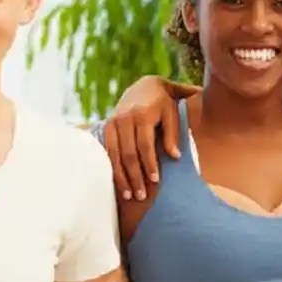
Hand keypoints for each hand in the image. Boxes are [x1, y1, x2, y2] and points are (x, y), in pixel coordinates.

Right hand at [103, 78, 180, 201]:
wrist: (146, 86)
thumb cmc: (165, 103)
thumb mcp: (172, 114)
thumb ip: (172, 135)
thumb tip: (175, 157)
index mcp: (143, 114)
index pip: (145, 145)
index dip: (149, 164)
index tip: (155, 181)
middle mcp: (125, 118)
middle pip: (128, 153)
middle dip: (135, 176)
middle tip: (141, 196)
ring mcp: (113, 122)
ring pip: (115, 155)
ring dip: (121, 177)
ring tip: (129, 196)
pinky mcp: (107, 126)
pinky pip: (108, 151)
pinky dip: (113, 168)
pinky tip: (118, 183)